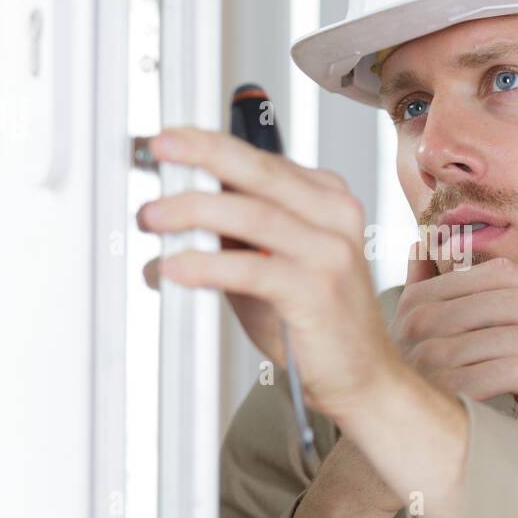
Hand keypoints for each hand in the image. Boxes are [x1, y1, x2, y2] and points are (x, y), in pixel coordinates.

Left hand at [136, 127, 401, 421]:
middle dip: (202, 153)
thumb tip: (168, 217)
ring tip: (153, 217)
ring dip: (193, 210)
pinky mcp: (317, 291)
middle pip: (259, 171)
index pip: (262, 160)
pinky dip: (206, 265)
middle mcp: (335, 216)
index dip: (209, 145)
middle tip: (159, 148)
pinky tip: (173, 267)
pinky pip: (252, 269)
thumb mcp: (272, 265)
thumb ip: (232, 237)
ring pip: (252, 214)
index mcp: (327, 200)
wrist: (363, 377)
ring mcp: (330, 252)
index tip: (167, 140)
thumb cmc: (316, 322)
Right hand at [389, 249, 517, 410]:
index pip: (500, 272)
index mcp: (421, 299)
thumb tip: (423, 243)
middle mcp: (422, 320)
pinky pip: (517, 371)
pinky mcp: (450, 388)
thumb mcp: (409, 331)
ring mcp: (433, 353)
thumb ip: (418, 285)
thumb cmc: (420, 384)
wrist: (398, 437)